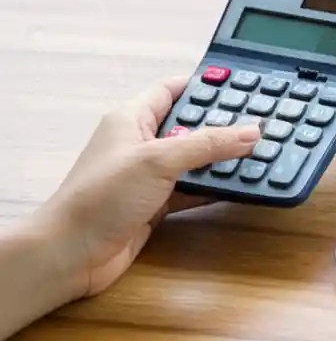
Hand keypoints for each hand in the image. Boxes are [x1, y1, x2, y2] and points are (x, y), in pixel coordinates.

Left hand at [37, 77, 260, 297]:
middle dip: (222, 124)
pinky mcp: (155, 205)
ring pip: (194, 159)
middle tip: (261, 121)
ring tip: (260, 152)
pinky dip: (214, 186)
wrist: (70, 254)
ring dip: (222, 159)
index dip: (204, 86)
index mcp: (132, 119)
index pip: (172, 90)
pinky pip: (193, 188)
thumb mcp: (158, 160)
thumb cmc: (102, 197)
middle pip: (189, 125)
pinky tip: (241, 184)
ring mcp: (147, 176)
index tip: (242, 86)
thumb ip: (207, 144)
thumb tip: (253, 131)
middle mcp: (140, 143)